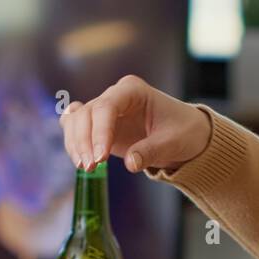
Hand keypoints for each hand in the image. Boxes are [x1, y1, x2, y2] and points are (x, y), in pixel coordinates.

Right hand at [60, 75, 212, 173]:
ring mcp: (104, 110)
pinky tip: (80, 160)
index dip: (100, 132)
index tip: (101, 158)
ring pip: (76, 120)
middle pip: (86, 113)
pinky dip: (73, 143)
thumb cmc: (183, 131)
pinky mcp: (99, 126)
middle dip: (84, 141)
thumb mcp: (173, 142)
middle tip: (90, 167)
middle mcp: (114, 96)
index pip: (107, 107)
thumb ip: (151, 151)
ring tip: (86, 168)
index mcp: (133, 90)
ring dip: (75, 144)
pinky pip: (75, 128)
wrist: (185, 135)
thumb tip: (130, 163)